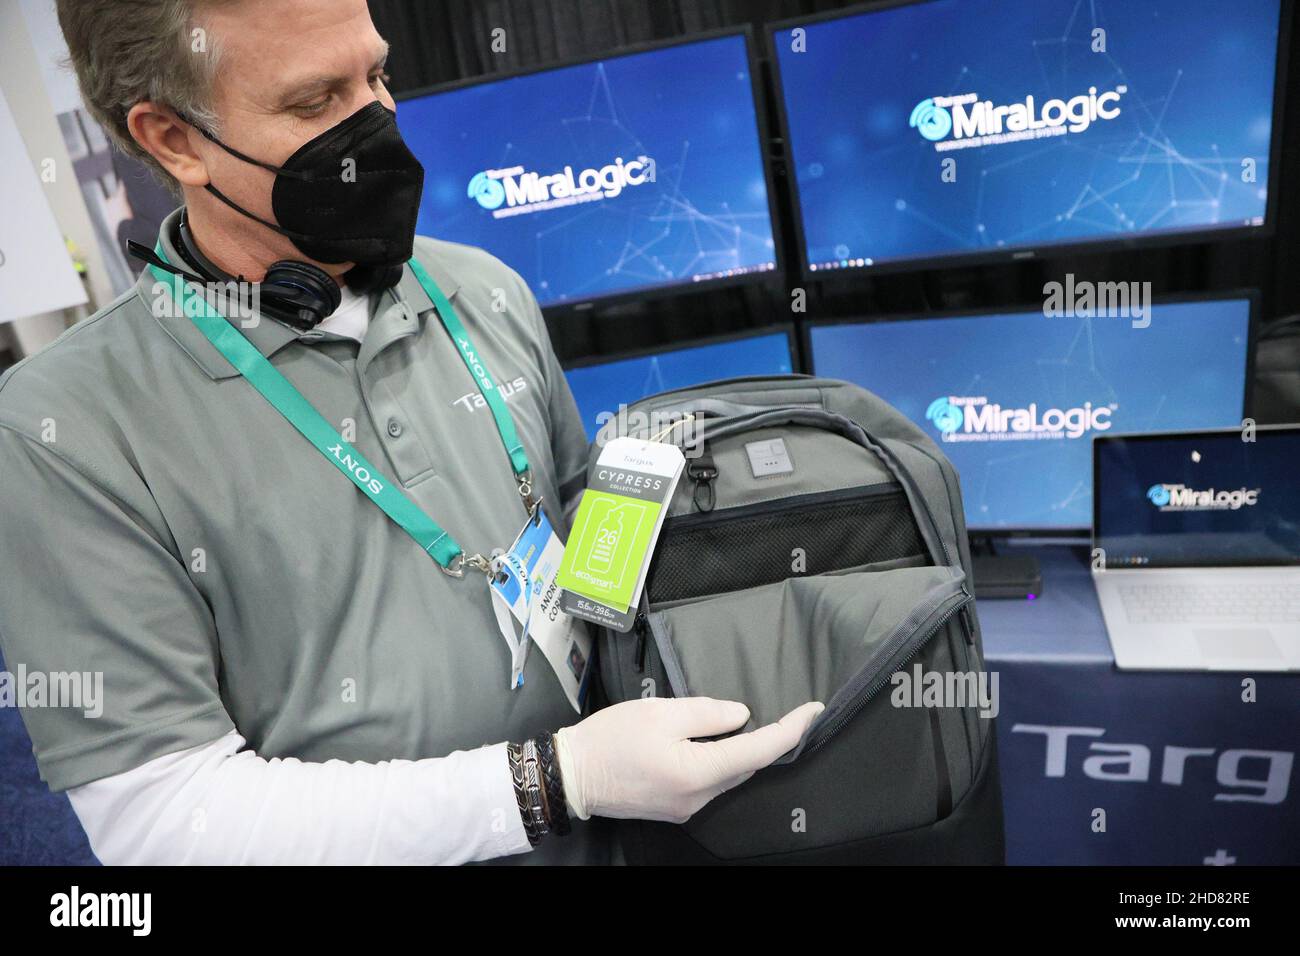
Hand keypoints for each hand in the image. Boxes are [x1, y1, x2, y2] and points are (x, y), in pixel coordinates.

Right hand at [553, 697, 823, 823]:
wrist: (571, 774)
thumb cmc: (611, 738)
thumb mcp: (661, 712)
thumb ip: (706, 713)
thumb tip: (742, 716)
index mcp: (698, 772)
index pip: (759, 750)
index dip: (791, 729)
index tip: (814, 710)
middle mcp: (699, 797)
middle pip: (748, 765)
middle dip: (773, 739)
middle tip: (794, 712)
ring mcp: (687, 807)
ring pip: (730, 774)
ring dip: (746, 750)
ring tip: (758, 723)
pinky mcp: (676, 807)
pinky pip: (711, 781)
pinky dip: (722, 760)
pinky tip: (720, 742)